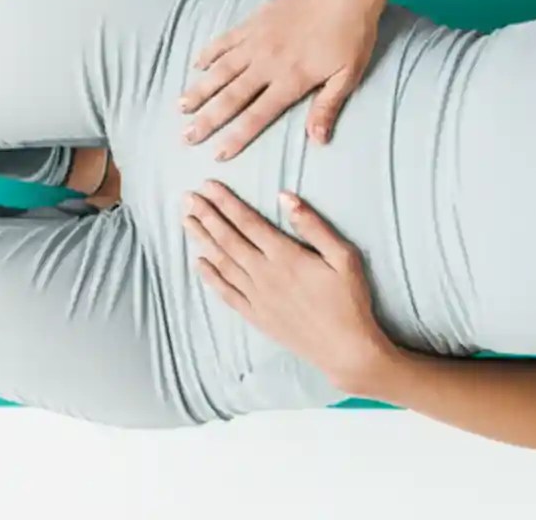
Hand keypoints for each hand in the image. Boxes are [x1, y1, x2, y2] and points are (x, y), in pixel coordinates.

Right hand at [178, 0, 390, 159]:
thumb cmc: (353, 33)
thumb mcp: (349, 74)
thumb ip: (328, 106)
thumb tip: (317, 140)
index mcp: (292, 79)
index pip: (257, 115)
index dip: (236, 136)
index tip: (217, 154)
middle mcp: (268, 62)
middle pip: (231, 97)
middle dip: (207, 120)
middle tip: (186, 137)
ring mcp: (257, 40)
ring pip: (221, 70)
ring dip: (199, 90)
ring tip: (181, 107)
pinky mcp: (254, 21)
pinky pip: (225, 40)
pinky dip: (209, 53)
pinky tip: (196, 65)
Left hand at [181, 180, 397, 392]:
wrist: (344, 349)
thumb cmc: (349, 300)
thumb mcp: (343, 257)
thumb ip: (313, 225)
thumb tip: (284, 197)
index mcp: (285, 256)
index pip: (248, 222)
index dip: (226, 202)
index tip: (208, 186)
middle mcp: (264, 274)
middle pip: (228, 239)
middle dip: (206, 215)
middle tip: (187, 198)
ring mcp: (256, 297)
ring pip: (222, 263)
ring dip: (202, 240)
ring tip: (186, 221)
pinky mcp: (255, 316)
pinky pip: (226, 292)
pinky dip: (210, 276)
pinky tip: (198, 262)